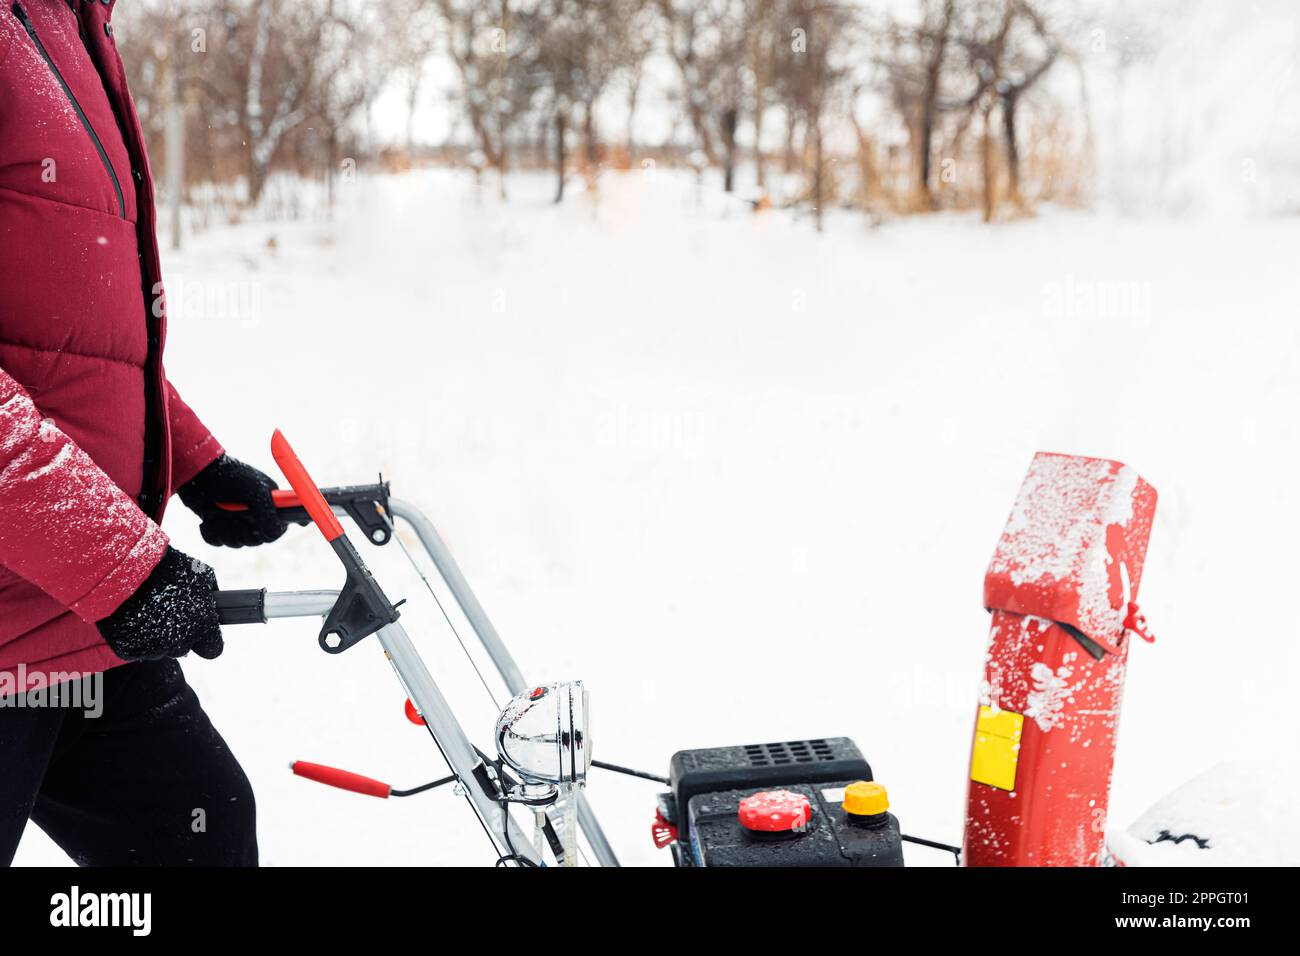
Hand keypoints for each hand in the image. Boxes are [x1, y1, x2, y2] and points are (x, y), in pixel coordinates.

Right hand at [96, 547, 222, 660]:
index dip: (206, 640)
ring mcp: (153, 649)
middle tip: (166, 612)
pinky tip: (132, 616)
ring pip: (159, 650)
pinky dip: (135, 637)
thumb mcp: (201, 574)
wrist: (126, 567)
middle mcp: (180, 641)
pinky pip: (137, 649)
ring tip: (147, 610)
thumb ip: (213, 595)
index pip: (213, 650)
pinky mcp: (129, 650)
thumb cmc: (168, 567)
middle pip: (184, 649)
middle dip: (179, 635)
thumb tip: (218, 606)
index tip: (199, 631)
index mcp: (203, 625)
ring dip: (156, 636)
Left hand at [179, 454, 286, 547]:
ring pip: (237, 542)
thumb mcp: (254, 492)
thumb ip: (268, 513)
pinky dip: (212, 532)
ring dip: (225, 530)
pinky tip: (207, 519)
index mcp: (271, 503)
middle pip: (259, 539)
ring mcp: (237, 521)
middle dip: (243, 532)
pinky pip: (219, 542)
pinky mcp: (220, 526)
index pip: (282, 525)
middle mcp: (256, 514)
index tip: (266, 529)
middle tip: (235, 520)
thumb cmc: (230, 477)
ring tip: (217, 513)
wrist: (197, 474)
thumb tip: (275, 533)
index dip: (277, 530)